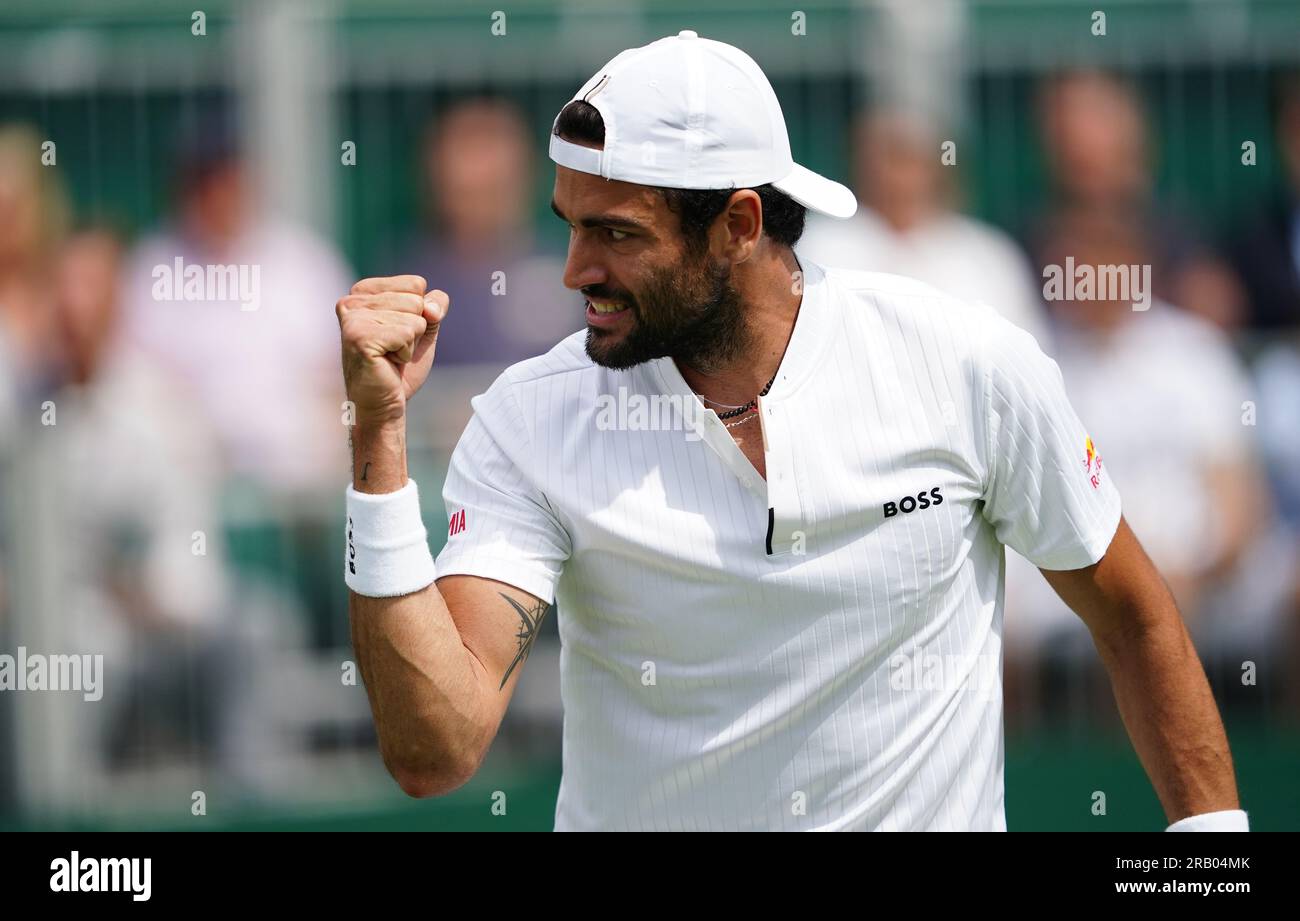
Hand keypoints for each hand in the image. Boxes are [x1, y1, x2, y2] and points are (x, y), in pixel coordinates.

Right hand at [337, 275, 449, 425]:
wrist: (383, 404)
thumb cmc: (400, 367)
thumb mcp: (424, 328)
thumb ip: (435, 306)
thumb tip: (430, 308)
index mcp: (363, 291)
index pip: (416, 284)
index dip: (420, 314)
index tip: (398, 334)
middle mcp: (352, 300)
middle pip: (416, 300)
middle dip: (415, 330)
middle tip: (393, 349)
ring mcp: (353, 318)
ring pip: (414, 318)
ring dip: (409, 343)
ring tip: (389, 356)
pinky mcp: (359, 337)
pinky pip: (407, 334)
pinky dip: (405, 353)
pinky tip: (387, 362)